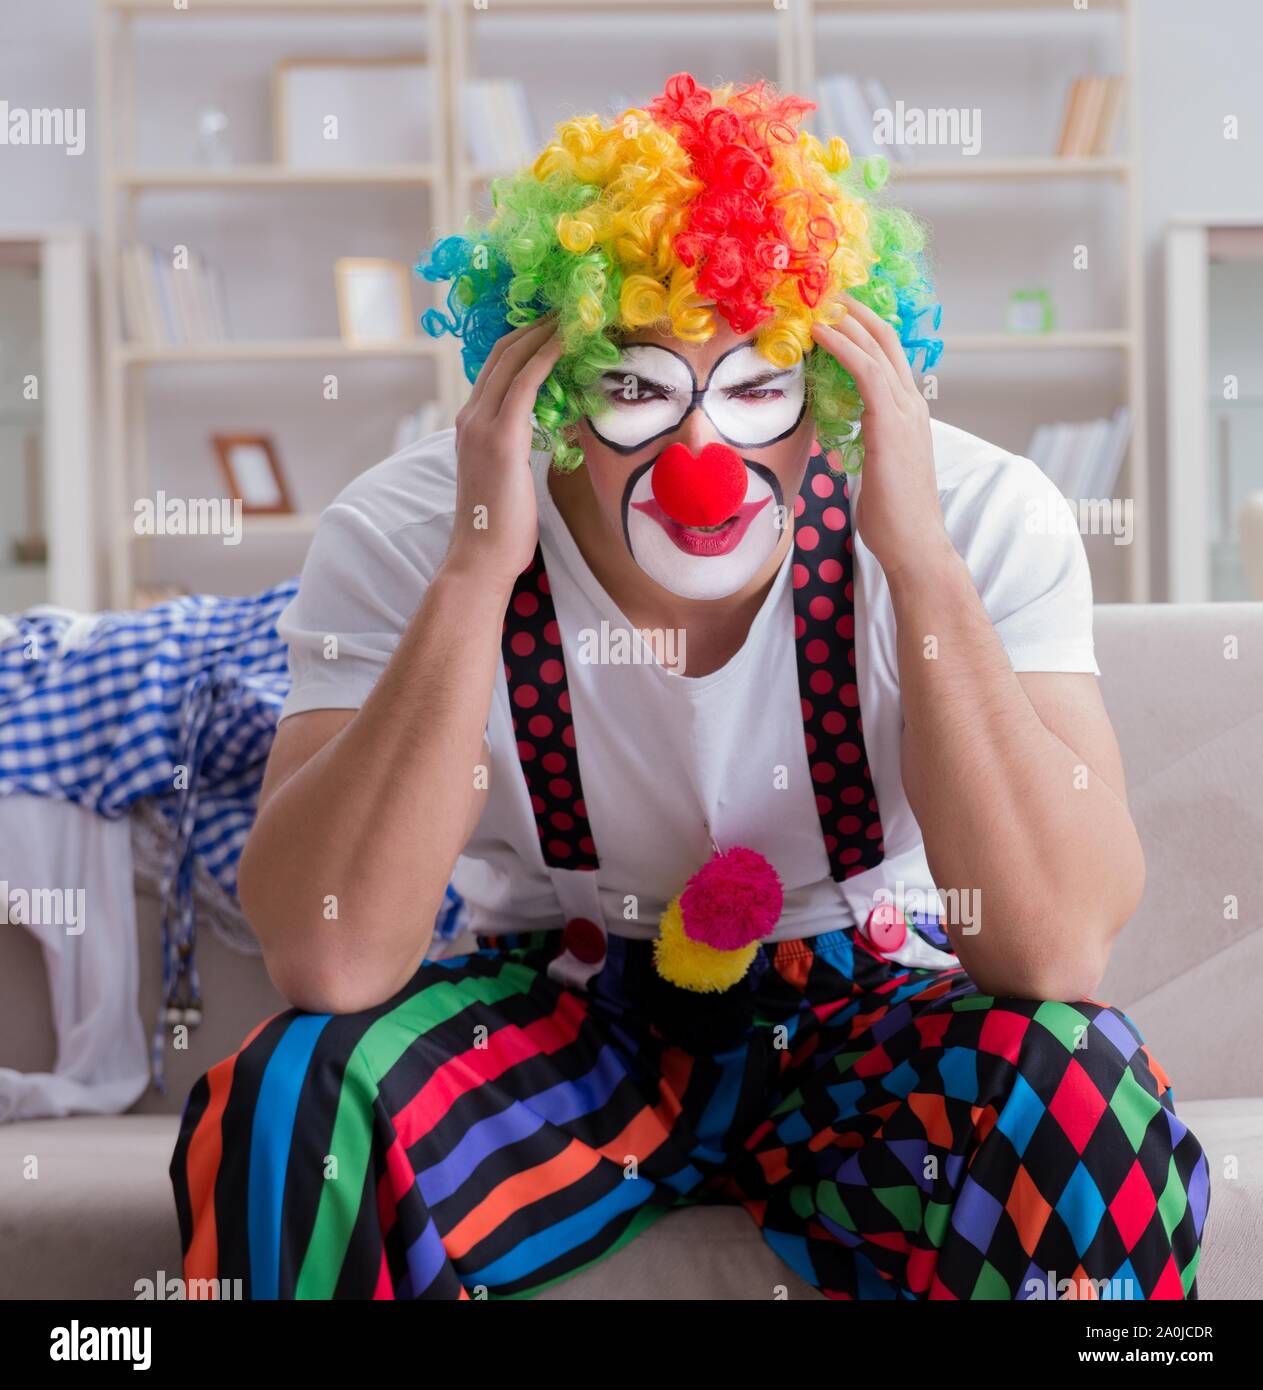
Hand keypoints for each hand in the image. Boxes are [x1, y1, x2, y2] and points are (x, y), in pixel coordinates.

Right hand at [443, 314, 563, 593]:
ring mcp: (481, 424)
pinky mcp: (500, 437)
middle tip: (567, 305)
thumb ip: (517, 448)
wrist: (480, 557)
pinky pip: (525, 381)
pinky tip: (567, 340)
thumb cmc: (500, 528)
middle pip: (501, 353)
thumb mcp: (508, 477)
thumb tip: (540, 436)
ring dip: (544, 332)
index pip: (495, 369)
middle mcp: (470, 417)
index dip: (523, 341)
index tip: (553, 324)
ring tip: (572, 313)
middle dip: (534, 325)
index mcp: (470, 425)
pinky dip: (546, 355)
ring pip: (512, 359)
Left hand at [810, 296, 951, 580]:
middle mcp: (913, 404)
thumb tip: (843, 438)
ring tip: (817, 300)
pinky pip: (865, 370)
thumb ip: (866, 444)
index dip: (864, 330)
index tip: (835, 312)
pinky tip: (820, 332)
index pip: (889, 357)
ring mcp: (906, 411)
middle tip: (825, 291)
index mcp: (910, 413)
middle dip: (856, 311)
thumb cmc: (893, 517)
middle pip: (886, 340)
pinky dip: (843, 346)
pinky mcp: (891, 423)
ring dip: (845, 320)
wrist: (915, 544)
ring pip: (876, 347)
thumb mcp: (876, 468)